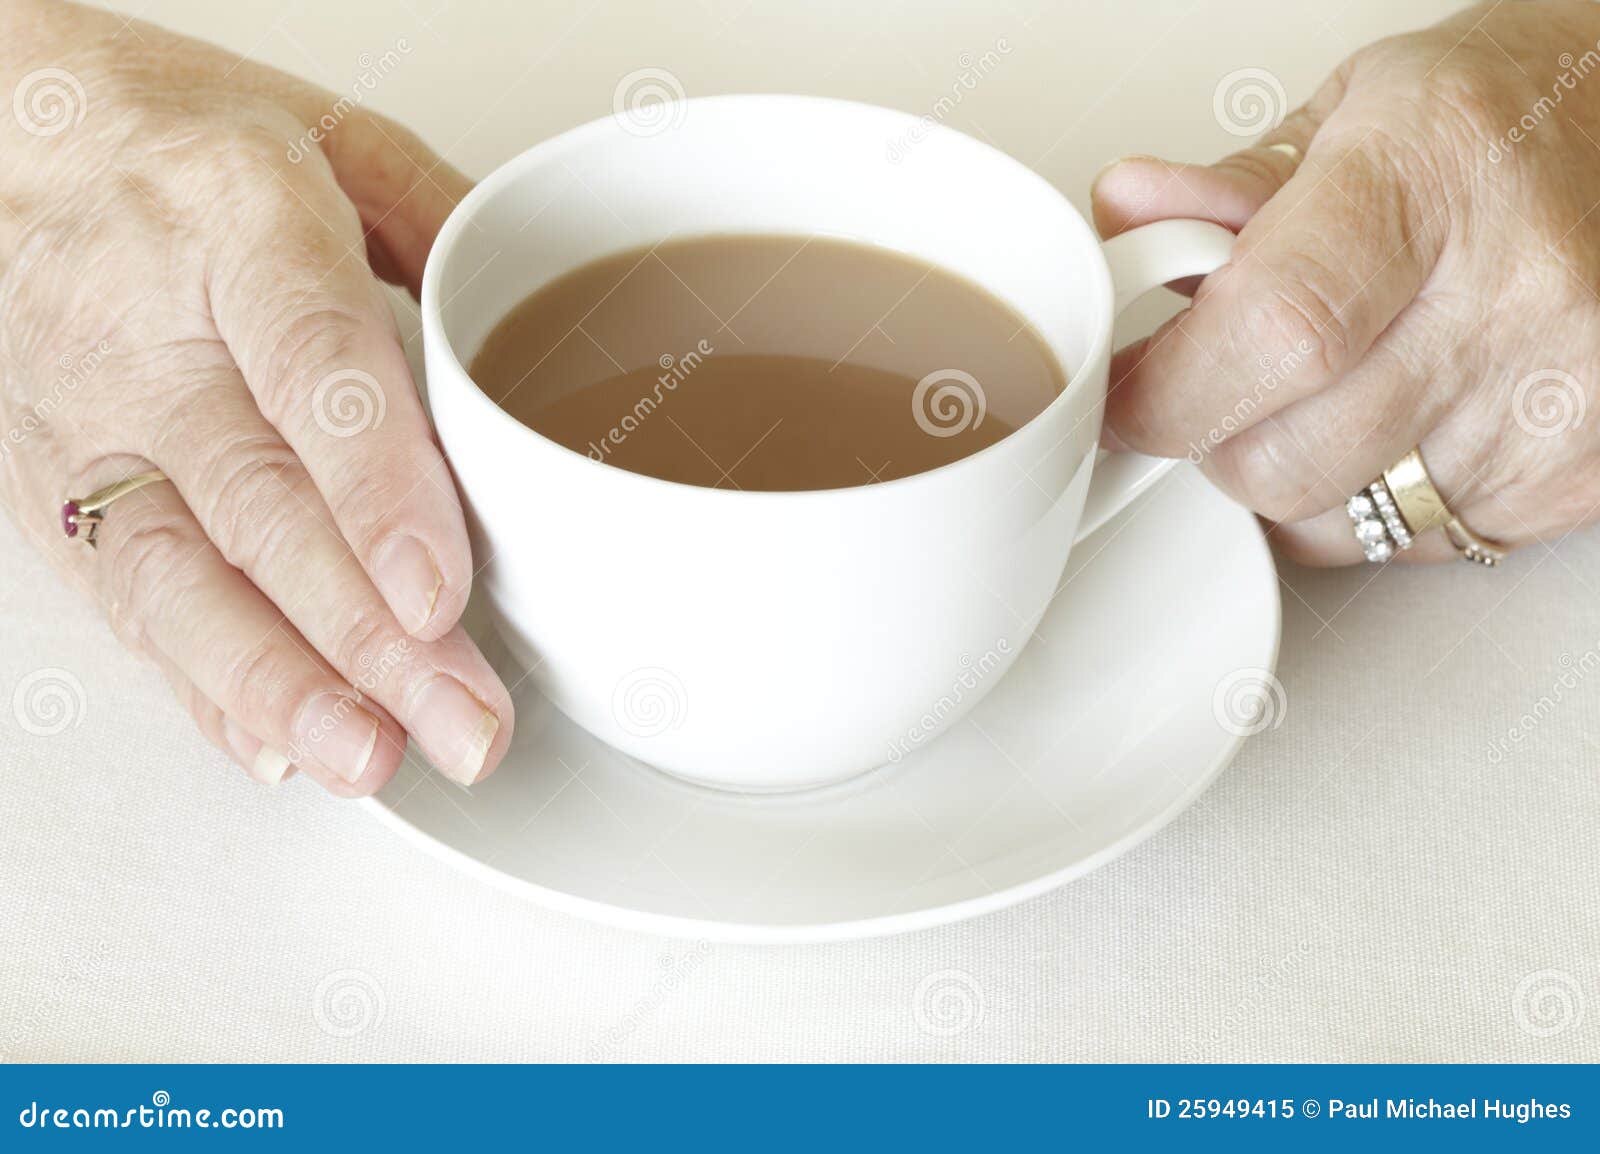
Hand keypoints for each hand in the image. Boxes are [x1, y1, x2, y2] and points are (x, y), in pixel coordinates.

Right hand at [0, 0, 511, 792]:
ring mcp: (88, 422)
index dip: (376, 490)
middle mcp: (150, 334)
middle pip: (258, 503)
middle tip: (459, 718)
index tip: (436, 593)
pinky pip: (129, 603)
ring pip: (177, 577)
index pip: (310, 367)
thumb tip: (543, 336)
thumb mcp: (333, 136)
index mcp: (235, 224)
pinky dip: (204, 686)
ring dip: (278, 688)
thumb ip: (443, 230)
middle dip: (363, 635)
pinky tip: (279, 746)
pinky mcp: (56, 489)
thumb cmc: (182, 138)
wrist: (2, 138)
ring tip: (370, 760)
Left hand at [1091, 0, 1599, 565]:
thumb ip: (1231, 188)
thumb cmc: (1515, 119)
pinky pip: (1415, 543)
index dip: (1170, 389)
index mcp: (1435, 180)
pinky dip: (1373, 501)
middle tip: (1223, 383)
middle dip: (1214, 437)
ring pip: (1339, 519)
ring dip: (1289, 475)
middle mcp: (1511, 295)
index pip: (1271, 331)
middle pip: (1286, 457)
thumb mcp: (1363, 109)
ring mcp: (1551, 402)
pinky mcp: (1574, 477)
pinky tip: (1399, 419)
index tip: (1126, 396)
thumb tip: (1128, 219)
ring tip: (1324, 388)